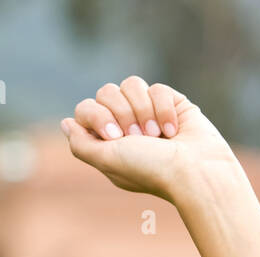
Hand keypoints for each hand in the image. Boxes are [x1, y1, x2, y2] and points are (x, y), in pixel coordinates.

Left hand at [60, 76, 237, 201]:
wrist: (193, 169)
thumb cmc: (149, 169)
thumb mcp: (107, 159)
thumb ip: (81, 144)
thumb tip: (66, 123)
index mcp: (105, 142)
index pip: (85, 108)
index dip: (97, 116)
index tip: (115, 137)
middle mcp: (124, 125)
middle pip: (106, 91)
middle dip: (122, 112)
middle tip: (137, 137)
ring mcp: (147, 112)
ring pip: (132, 84)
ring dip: (143, 111)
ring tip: (155, 135)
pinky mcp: (170, 103)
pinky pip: (157, 88)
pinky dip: (164, 109)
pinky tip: (172, 130)